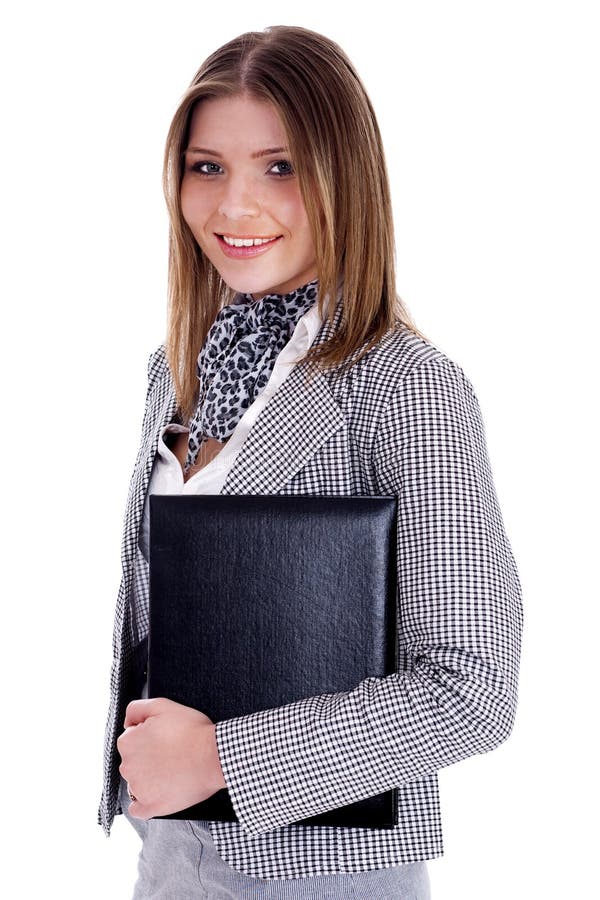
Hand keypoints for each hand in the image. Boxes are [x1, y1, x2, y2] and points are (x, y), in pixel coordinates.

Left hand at [117, 698, 226, 818]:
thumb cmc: (193, 731)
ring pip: (137, 782)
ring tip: (173, 769)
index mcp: (128, 742)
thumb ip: (136, 709)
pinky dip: (146, 802)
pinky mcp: (151, 806)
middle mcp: (127, 767)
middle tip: (171, 752)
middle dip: (148, 757)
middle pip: (133, 761)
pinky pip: (138, 809)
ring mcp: (138, 789)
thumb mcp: (163, 705)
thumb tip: (127, 722)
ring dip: (150, 778)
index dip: (149, 736)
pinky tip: (160, 792)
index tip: (164, 738)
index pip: (131, 739)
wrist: (214, 757)